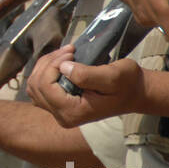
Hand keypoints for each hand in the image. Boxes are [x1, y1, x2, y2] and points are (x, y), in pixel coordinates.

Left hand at [27, 45, 143, 126]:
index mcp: (72, 113)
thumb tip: (63, 68)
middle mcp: (62, 116)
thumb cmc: (127, 84)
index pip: (44, 86)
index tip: (71, 52)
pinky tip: (61, 62)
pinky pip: (40, 87)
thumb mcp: (113, 76)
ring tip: (65, 54)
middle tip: (69, 51)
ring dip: (45, 65)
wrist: (134, 93)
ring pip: (34, 86)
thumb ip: (86, 74)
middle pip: (35, 86)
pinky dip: (46, 70)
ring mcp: (59, 112)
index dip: (53, 64)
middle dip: (48, 63)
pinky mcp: (59, 105)